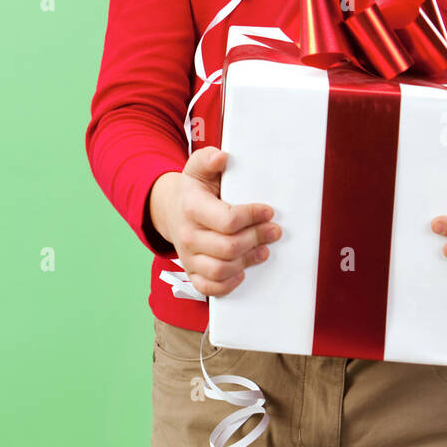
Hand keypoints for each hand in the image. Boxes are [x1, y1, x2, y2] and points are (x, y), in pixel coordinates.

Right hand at [149, 146, 281, 297]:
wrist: (171, 210)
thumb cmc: (193, 189)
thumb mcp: (198, 168)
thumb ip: (209, 158)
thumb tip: (222, 157)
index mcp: (191, 207)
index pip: (227, 220)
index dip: (252, 217)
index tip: (268, 212)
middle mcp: (187, 235)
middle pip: (228, 247)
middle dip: (257, 239)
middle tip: (274, 231)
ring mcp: (187, 256)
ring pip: (221, 270)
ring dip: (248, 261)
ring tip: (264, 250)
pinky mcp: (191, 272)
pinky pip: (208, 288)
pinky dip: (228, 285)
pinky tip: (242, 271)